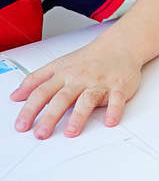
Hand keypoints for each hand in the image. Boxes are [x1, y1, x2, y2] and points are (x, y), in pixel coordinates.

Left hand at [11, 38, 142, 137]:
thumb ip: (35, 80)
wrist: (120, 46)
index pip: (41, 93)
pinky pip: (116, 99)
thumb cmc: (89, 58)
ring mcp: (100, 83)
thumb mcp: (57, 65)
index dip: (29, 110)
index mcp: (63, 74)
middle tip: (41, 134)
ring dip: (79, 116)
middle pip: (62, 98)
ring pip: (87, 99)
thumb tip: (16, 96)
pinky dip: (114, 110)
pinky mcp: (119, 86)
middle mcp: (80, 79)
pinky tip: (110, 121)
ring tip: (71, 131)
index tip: (22, 125)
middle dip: (50, 117)